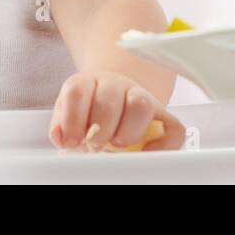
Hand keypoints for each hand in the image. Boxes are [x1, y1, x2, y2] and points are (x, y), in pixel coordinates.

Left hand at [49, 70, 184, 151]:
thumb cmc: (90, 111)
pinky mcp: (163, 116)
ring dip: (127, 131)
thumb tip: (61, 137)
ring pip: (141, 104)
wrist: (116, 97)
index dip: (72, 118)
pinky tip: (146, 152)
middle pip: (109, 97)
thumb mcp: (69, 113)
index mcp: (89, 82)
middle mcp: (116, 85)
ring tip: (118, 145)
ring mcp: (142, 97)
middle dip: (99, 128)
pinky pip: (172, 127)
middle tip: (95, 145)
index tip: (72, 140)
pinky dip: (162, 145)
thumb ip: (62, 125)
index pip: (77, 90)